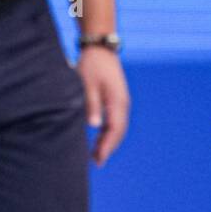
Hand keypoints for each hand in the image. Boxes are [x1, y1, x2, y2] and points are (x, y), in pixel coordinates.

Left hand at [78, 45, 129, 165]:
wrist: (100, 49)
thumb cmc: (92, 65)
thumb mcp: (87, 83)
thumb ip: (91, 104)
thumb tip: (94, 125)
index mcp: (118, 101)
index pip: (115, 130)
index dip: (107, 146)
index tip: (99, 159)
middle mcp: (122, 104)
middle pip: (118, 132)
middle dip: (108, 148)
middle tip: (97, 162)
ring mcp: (120, 102)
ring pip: (116, 127)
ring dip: (107, 141)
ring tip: (96, 156)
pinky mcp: (114, 100)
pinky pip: (113, 120)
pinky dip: (107, 132)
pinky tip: (98, 139)